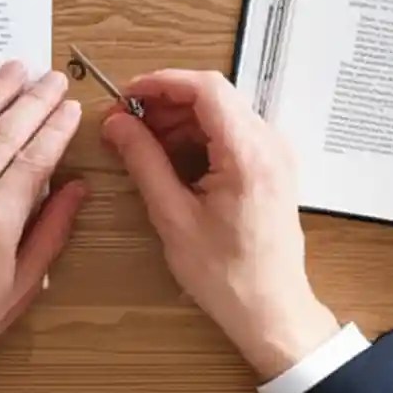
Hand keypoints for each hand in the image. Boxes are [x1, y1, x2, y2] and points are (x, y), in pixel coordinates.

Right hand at [101, 70, 337, 381]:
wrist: (272, 309)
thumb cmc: (228, 276)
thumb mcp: (173, 217)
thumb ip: (144, 162)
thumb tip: (118, 125)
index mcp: (249, 154)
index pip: (205, 88)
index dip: (160, 82)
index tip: (127, 95)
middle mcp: (269, 144)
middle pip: (213, 96)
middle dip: (164, 103)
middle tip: (125, 124)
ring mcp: (275, 153)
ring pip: (221, 111)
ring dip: (179, 119)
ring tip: (142, 144)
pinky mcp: (271, 165)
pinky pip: (231, 132)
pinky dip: (198, 135)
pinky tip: (169, 158)